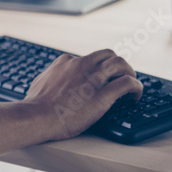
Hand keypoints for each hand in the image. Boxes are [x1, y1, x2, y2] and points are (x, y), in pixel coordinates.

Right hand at [23, 49, 142, 140]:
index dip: (97, 68)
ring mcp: (93, 78)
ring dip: (129, 72)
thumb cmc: (35, 105)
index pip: (88, 58)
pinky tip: (136, 95)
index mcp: (67, 62)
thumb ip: (51, 77)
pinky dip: (136, 87)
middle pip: (108, 55)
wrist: (36, 116)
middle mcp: (81, 65)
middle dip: (117, 64)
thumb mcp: (40, 82)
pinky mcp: (103, 95)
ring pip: (120, 63)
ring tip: (131, 84)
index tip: (99, 78)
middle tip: (121, 77)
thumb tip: (51, 80)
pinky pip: (127, 83)